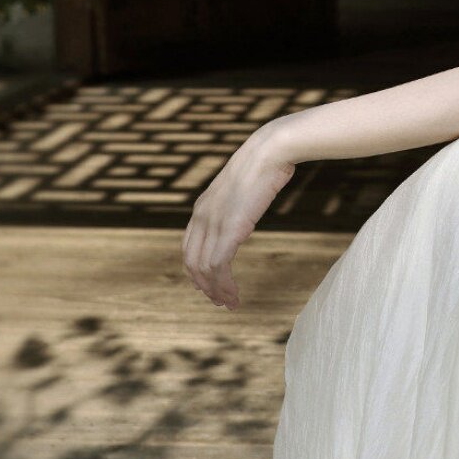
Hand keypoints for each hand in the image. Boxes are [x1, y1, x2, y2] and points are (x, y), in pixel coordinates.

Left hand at [182, 122, 295, 309]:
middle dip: (204, 286)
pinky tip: (235, 295)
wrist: (268, 154)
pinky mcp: (228, 229)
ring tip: (230, 304)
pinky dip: (224, 285)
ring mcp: (213, 223)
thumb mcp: (244, 190)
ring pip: (204, 268)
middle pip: (192, 262)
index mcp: (203, 208)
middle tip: (221, 303)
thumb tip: (245, 209)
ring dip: (216, 291)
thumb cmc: (264, 168)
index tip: (211, 286)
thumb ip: (238, 204)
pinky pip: (219, 265)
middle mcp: (202, 217)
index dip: (197, 271)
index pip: (190, 247)